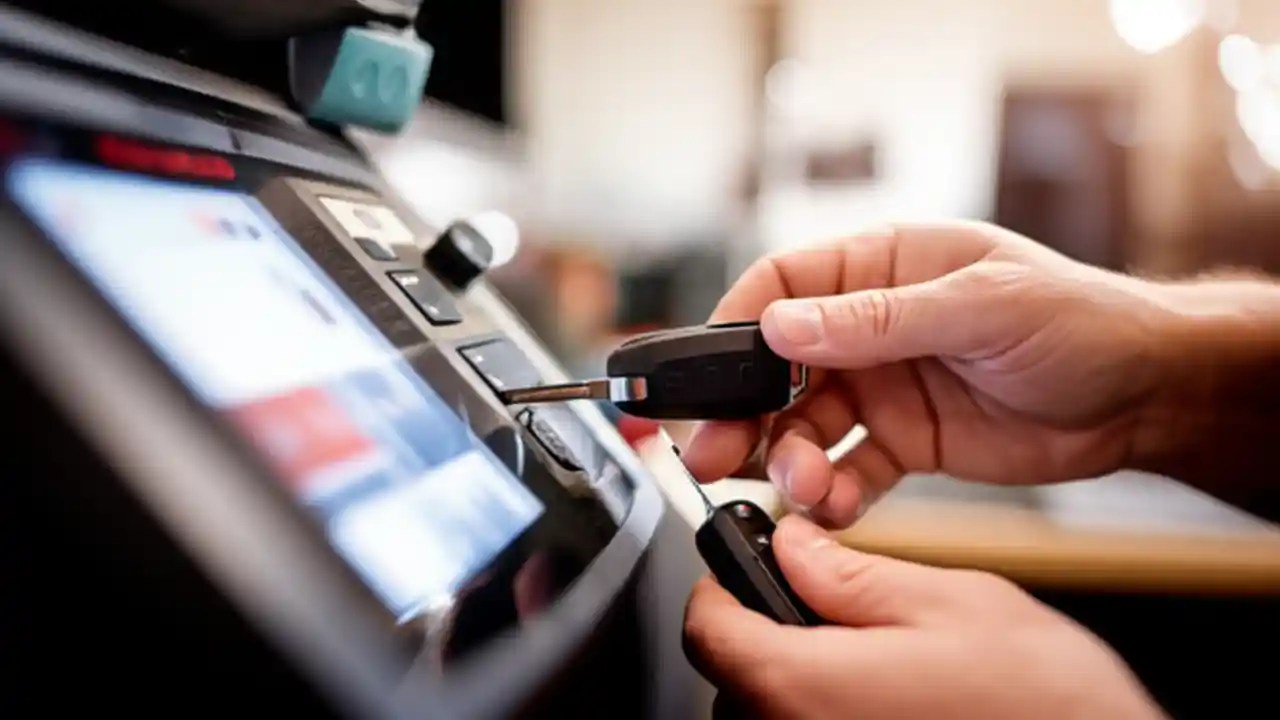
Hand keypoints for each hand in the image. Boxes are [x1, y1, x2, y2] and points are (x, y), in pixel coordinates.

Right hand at [680, 221, 1180, 526]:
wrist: (1144, 397)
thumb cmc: (1078, 321)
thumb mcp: (980, 307)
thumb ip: (878, 319)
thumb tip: (781, 324)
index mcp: (884, 266)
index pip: (784, 284)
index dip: (737, 326)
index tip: (706, 374)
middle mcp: (871, 327)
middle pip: (776, 366)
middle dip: (743, 412)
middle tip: (717, 454)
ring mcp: (884, 387)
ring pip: (804, 426)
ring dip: (790, 461)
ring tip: (805, 488)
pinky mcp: (904, 442)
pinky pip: (849, 470)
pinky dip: (835, 494)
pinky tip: (838, 508)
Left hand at [683, 516, 1166, 719]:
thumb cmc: (1047, 710)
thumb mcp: (953, 604)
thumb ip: (854, 574)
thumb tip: (797, 547)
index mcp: (805, 685)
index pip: (707, 628)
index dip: (720, 587)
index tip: (744, 570)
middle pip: (736, 675)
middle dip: (772, 632)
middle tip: (830, 612)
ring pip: (770, 713)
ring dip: (803, 677)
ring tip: (875, 663)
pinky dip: (829, 712)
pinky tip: (889, 704)